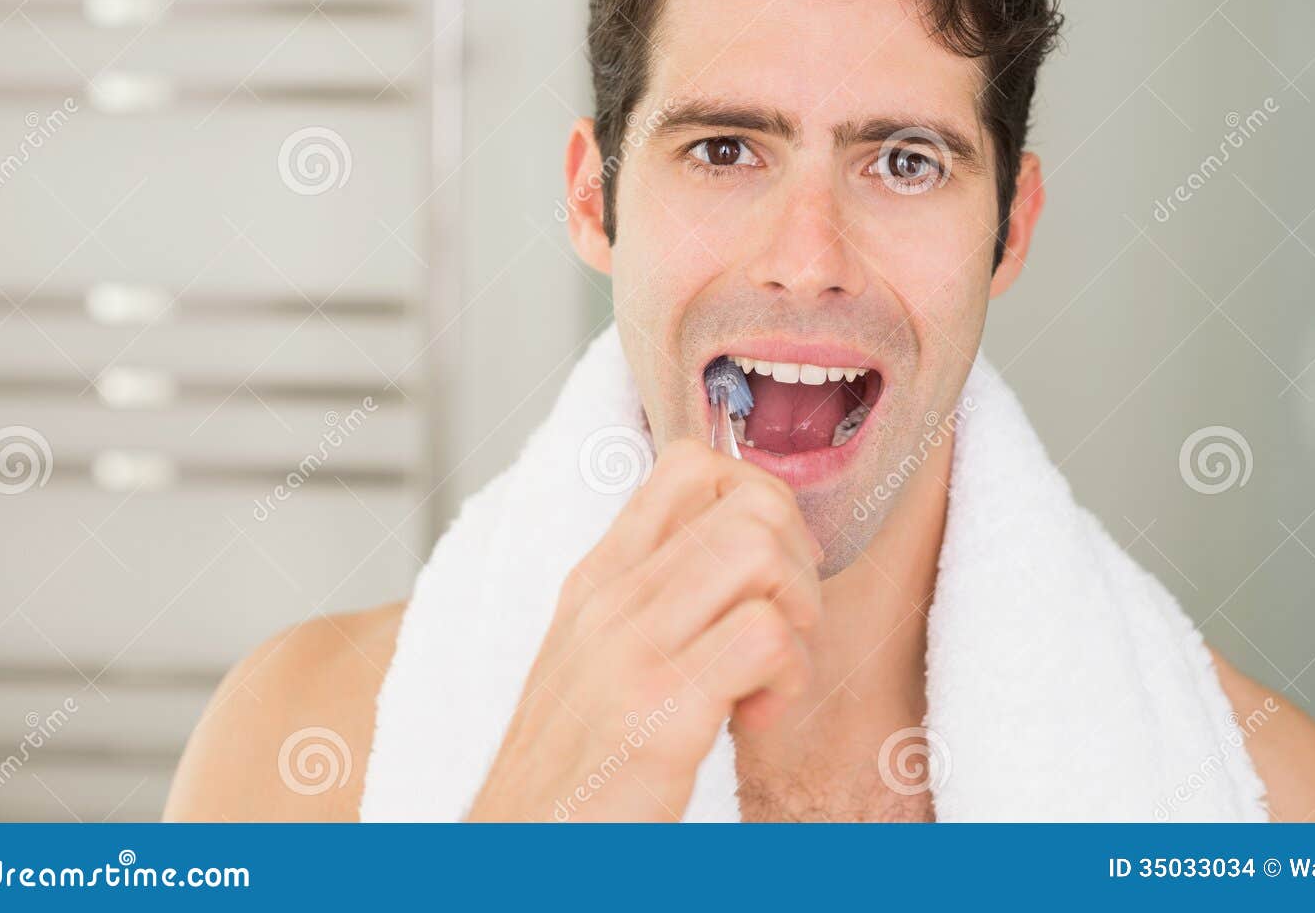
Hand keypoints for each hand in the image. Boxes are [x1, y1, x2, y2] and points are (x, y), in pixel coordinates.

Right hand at [467, 439, 822, 821]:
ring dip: (799, 612)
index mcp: (599, 578)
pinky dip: (790, 677)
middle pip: (748, 503)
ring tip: (772, 671)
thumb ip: (655, 597)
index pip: (690, 467)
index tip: (772, 568)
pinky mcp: (661, 713)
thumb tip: (741, 551)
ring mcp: (633, 652)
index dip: (761, 498)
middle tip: (785, 626)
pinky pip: (767, 638)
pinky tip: (756, 716)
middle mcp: (612, 600)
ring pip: (762, 552)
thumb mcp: (595, 655)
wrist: (514, 848)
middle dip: (800, 561)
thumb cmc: (572, 763)